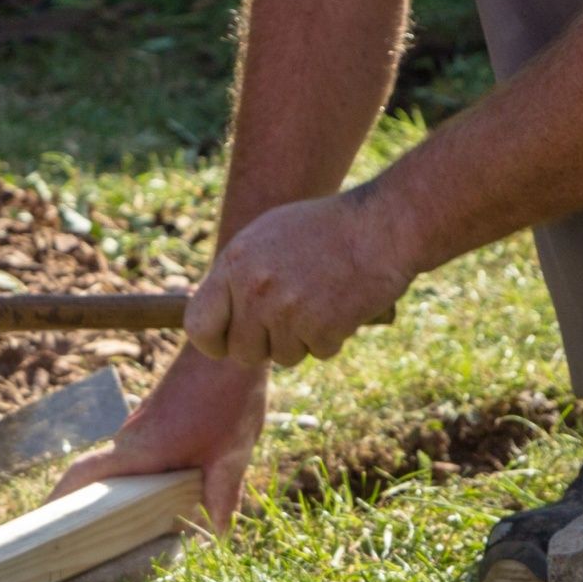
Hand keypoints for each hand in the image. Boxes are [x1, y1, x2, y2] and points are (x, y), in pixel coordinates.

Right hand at [50, 345, 266, 528]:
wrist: (228, 345)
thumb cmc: (227, 396)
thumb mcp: (231, 452)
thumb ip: (222, 494)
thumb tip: (219, 534)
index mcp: (140, 449)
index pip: (84, 474)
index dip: (59, 497)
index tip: (42, 520)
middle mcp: (130, 438)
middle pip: (95, 475)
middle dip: (82, 505)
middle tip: (81, 544)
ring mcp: (139, 427)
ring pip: (118, 464)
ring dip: (114, 492)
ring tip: (120, 530)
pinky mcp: (153, 420)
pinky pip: (135, 454)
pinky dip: (135, 477)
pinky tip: (158, 496)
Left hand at [185, 185, 416, 367]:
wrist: (383, 224)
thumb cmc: (327, 228)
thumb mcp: (269, 236)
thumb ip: (240, 275)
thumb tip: (220, 315)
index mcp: (234, 263)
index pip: (199, 324)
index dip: (213, 342)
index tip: (227, 344)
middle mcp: (254, 289)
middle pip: (242, 352)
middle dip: (265, 346)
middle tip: (290, 322)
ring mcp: (287, 311)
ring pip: (283, 357)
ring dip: (303, 340)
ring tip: (322, 300)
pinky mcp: (321, 328)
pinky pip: (319, 353)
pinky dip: (333, 337)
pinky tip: (343, 305)